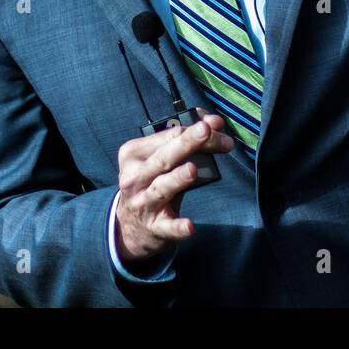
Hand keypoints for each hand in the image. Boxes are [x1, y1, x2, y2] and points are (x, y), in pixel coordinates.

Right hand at [113, 107, 235, 267]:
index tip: (217, 125)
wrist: (131, 226)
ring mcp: (142, 203)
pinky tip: (189, 226)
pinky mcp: (154, 227)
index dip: (192, 130)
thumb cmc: (150, 183)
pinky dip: (177, 226)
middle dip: (186, 143)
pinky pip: (166, 226)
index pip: (167, 137)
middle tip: (206, 130)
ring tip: (192, 170)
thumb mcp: (159, 160)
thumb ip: (183, 139)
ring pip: (161, 188)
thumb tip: (214, 122)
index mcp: (133, 154)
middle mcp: (134, 177)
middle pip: (163, 158)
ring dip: (177, 179)